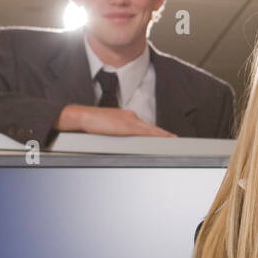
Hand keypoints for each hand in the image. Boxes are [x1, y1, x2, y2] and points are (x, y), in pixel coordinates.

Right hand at [56, 103, 175, 136]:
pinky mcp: (128, 126)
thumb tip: (120, 140)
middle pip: (151, 127)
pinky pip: (147, 132)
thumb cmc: (91, 123)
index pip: (145, 126)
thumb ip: (116, 132)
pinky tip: (164, 139)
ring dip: (163, 135)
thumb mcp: (107, 127)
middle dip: (163, 134)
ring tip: (174, 140)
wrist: (83, 117)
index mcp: (126, 117)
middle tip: (174, 139)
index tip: (165, 136)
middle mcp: (131, 117)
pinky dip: (157, 135)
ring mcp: (130, 120)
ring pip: (151, 129)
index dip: (156, 132)